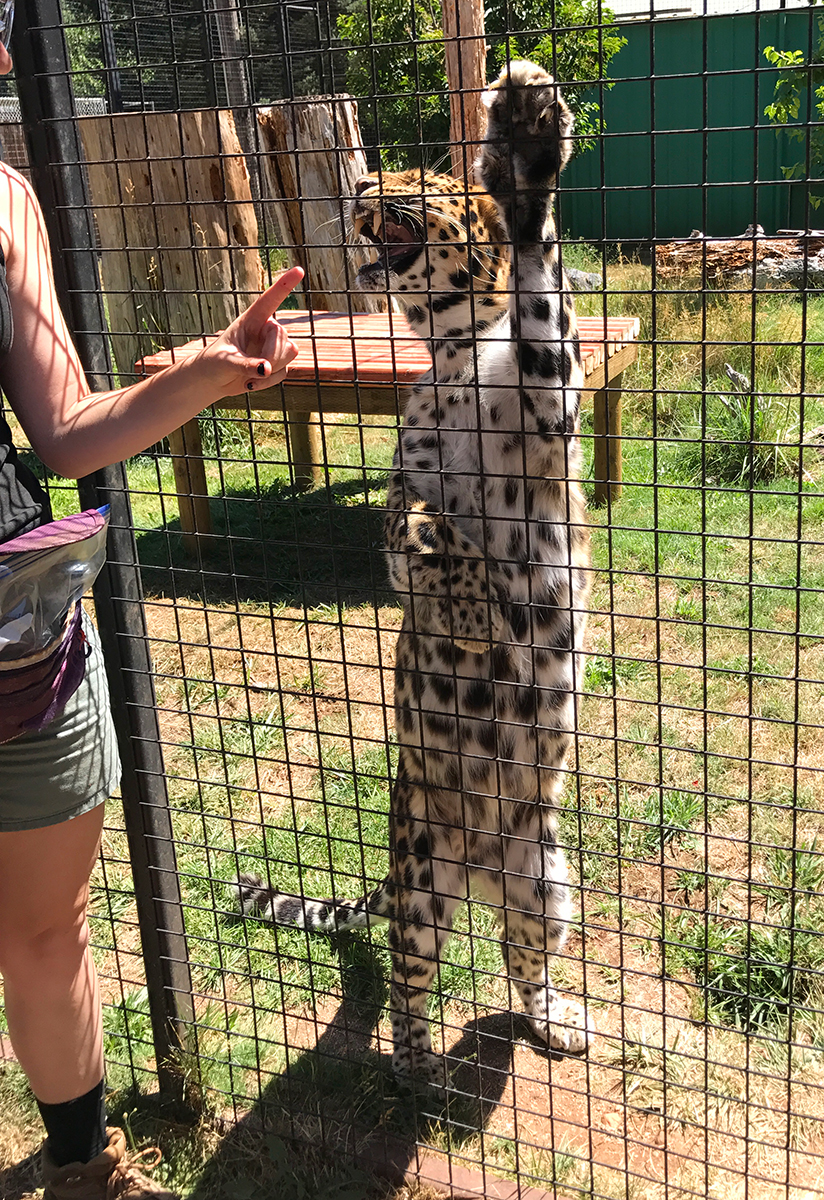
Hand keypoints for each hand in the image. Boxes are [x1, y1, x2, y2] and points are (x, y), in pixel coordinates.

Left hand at [202, 265, 303, 396]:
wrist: (215, 380)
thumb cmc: (214, 364)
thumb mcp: (226, 362)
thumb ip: (246, 364)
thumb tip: (265, 369)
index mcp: (251, 319)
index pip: (270, 299)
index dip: (285, 284)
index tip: (299, 270)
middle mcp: (266, 329)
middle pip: (282, 336)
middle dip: (271, 355)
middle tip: (254, 370)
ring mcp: (274, 346)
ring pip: (289, 353)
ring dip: (271, 369)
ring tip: (249, 377)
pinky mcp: (278, 363)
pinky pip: (285, 372)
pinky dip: (269, 382)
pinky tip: (252, 384)